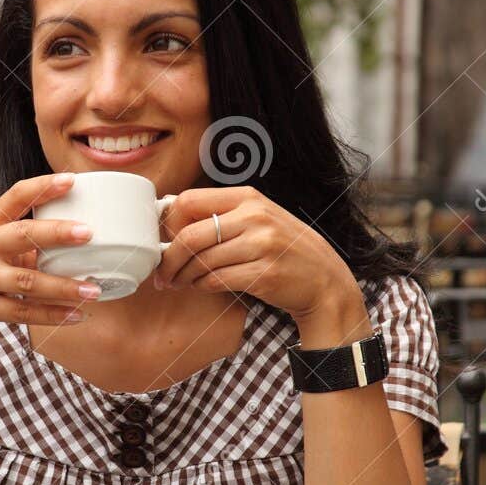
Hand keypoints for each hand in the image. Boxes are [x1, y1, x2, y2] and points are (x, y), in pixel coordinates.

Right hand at [0, 173, 102, 349]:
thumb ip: (24, 237)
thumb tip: (79, 231)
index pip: (15, 197)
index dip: (43, 187)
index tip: (72, 180)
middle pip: (22, 235)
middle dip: (57, 233)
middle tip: (89, 233)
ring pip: (27, 281)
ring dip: (63, 287)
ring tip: (93, 289)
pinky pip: (22, 312)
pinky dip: (53, 315)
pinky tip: (77, 315)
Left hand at [153, 186, 366, 333]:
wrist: (324, 280)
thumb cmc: (284, 249)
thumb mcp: (259, 219)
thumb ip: (222, 215)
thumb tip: (170, 217)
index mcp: (248, 198)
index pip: (189, 201)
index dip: (168, 224)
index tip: (163, 241)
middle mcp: (255, 217)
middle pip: (190, 236)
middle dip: (168, 258)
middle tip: (162, 273)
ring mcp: (262, 246)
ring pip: (201, 261)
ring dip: (184, 276)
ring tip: (180, 282)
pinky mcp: (264, 275)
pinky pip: (216, 281)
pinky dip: (202, 286)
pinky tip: (200, 286)